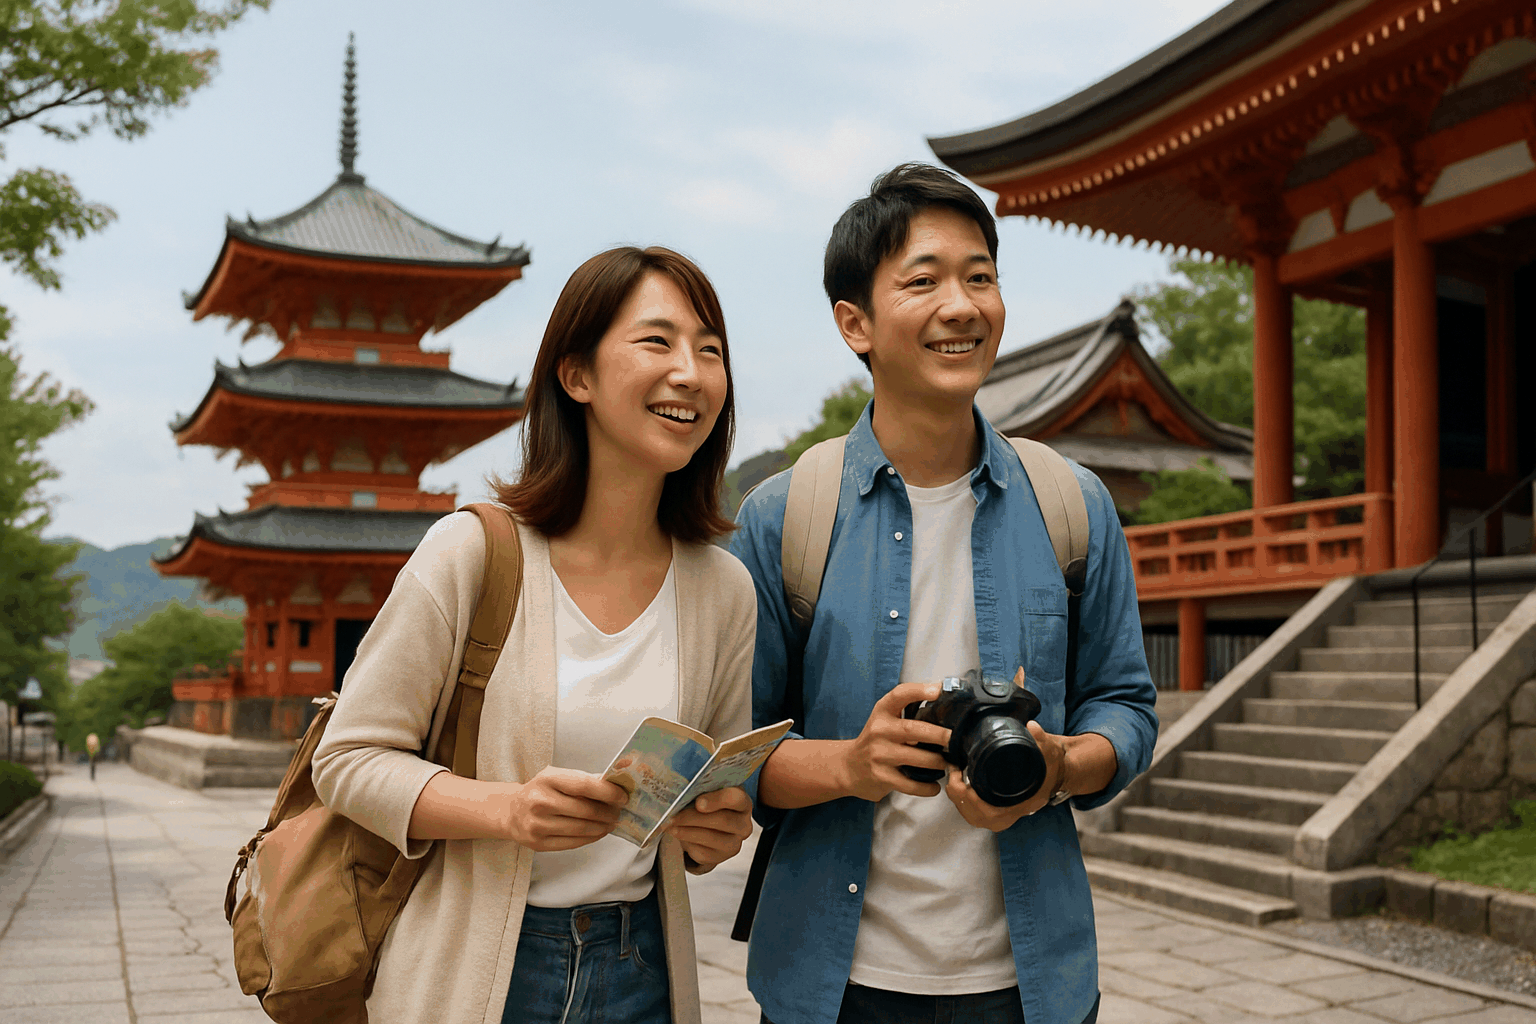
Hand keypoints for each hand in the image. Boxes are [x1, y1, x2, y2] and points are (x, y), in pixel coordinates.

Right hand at [502, 767, 627, 851]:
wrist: (512, 812)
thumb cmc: (542, 791)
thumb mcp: (558, 777)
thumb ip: (585, 780)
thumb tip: (616, 785)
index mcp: (546, 779)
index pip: (583, 785)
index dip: (607, 792)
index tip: (623, 797)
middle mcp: (539, 801)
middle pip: (585, 810)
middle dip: (608, 812)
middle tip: (619, 812)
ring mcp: (537, 825)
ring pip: (582, 829)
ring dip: (603, 826)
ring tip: (612, 822)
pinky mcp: (538, 844)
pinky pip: (573, 842)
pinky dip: (591, 837)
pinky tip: (599, 832)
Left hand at [666, 786, 752, 873]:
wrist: (706, 826)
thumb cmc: (707, 802)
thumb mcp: (706, 791)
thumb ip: (700, 788)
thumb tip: (680, 789)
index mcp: (742, 802)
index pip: (736, 799)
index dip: (718, 800)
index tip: (698, 803)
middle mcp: (743, 824)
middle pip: (723, 820)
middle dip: (694, 818)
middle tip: (674, 816)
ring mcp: (733, 843)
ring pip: (712, 838)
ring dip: (687, 832)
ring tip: (670, 826)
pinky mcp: (720, 857)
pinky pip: (704, 853)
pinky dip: (688, 845)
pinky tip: (678, 836)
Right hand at [839, 682, 952, 801]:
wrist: (848, 767)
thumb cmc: (876, 740)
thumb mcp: (885, 720)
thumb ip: (908, 712)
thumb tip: (946, 704)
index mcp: (882, 712)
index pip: (899, 695)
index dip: (919, 691)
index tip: (938, 690)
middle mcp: (879, 731)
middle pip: (912, 730)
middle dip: (938, 735)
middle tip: (955, 739)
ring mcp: (880, 755)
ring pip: (916, 759)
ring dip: (937, 762)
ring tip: (949, 763)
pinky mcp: (882, 777)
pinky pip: (910, 784)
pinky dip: (926, 787)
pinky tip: (934, 786)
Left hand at [945, 721, 1066, 831]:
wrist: (1057, 774)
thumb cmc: (1052, 767)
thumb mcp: (1050, 752)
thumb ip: (1042, 740)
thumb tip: (1032, 727)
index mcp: (1018, 805)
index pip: (984, 809)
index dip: (965, 792)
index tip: (960, 773)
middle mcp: (1008, 816)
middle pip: (972, 813)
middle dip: (957, 792)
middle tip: (954, 769)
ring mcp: (1002, 818)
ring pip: (971, 815)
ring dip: (958, 797)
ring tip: (955, 775)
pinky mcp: (998, 814)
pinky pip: (974, 814)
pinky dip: (963, 801)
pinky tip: (960, 785)